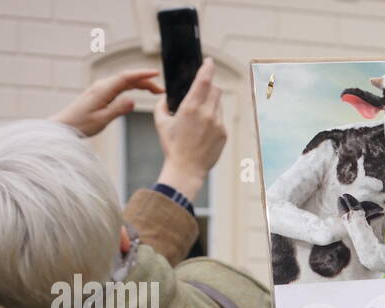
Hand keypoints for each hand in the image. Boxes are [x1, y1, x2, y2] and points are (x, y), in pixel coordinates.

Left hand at [50, 69, 163, 136]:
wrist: (63, 126)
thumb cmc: (81, 124)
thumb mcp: (102, 119)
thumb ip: (118, 109)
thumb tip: (134, 100)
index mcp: (103, 90)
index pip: (126, 77)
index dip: (142, 74)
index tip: (156, 73)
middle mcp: (102, 86)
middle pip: (128, 78)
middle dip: (146, 81)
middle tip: (161, 91)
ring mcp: (101, 89)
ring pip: (124, 82)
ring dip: (140, 85)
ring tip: (154, 92)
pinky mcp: (100, 94)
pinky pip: (119, 87)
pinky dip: (132, 88)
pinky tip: (138, 92)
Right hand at [152, 58, 225, 202]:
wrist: (186, 169)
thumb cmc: (172, 146)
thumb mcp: (161, 122)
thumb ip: (162, 105)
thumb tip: (165, 97)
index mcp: (191, 107)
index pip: (204, 80)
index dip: (208, 68)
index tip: (209, 61)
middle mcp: (207, 113)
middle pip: (215, 89)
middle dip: (210, 85)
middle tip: (203, 88)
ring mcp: (218, 124)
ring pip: (218, 104)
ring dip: (211, 103)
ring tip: (199, 115)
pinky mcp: (224, 133)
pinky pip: (220, 119)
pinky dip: (213, 118)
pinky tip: (203, 129)